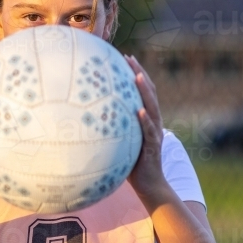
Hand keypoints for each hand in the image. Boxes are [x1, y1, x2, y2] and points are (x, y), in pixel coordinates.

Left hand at [124, 54, 168, 201]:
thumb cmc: (131, 164)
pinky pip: (150, 131)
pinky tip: (139, 111)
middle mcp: (154, 122)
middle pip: (150, 92)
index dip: (137, 73)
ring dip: (145, 91)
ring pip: (152, 107)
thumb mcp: (121, 141)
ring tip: (136, 77)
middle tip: (129, 58)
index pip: (144, 91)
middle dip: (140, 73)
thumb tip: (86, 117)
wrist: (149, 185)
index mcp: (147, 118)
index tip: (126, 57)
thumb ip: (112, 127)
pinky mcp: (153, 146)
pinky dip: (145, 120)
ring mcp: (156, 133)